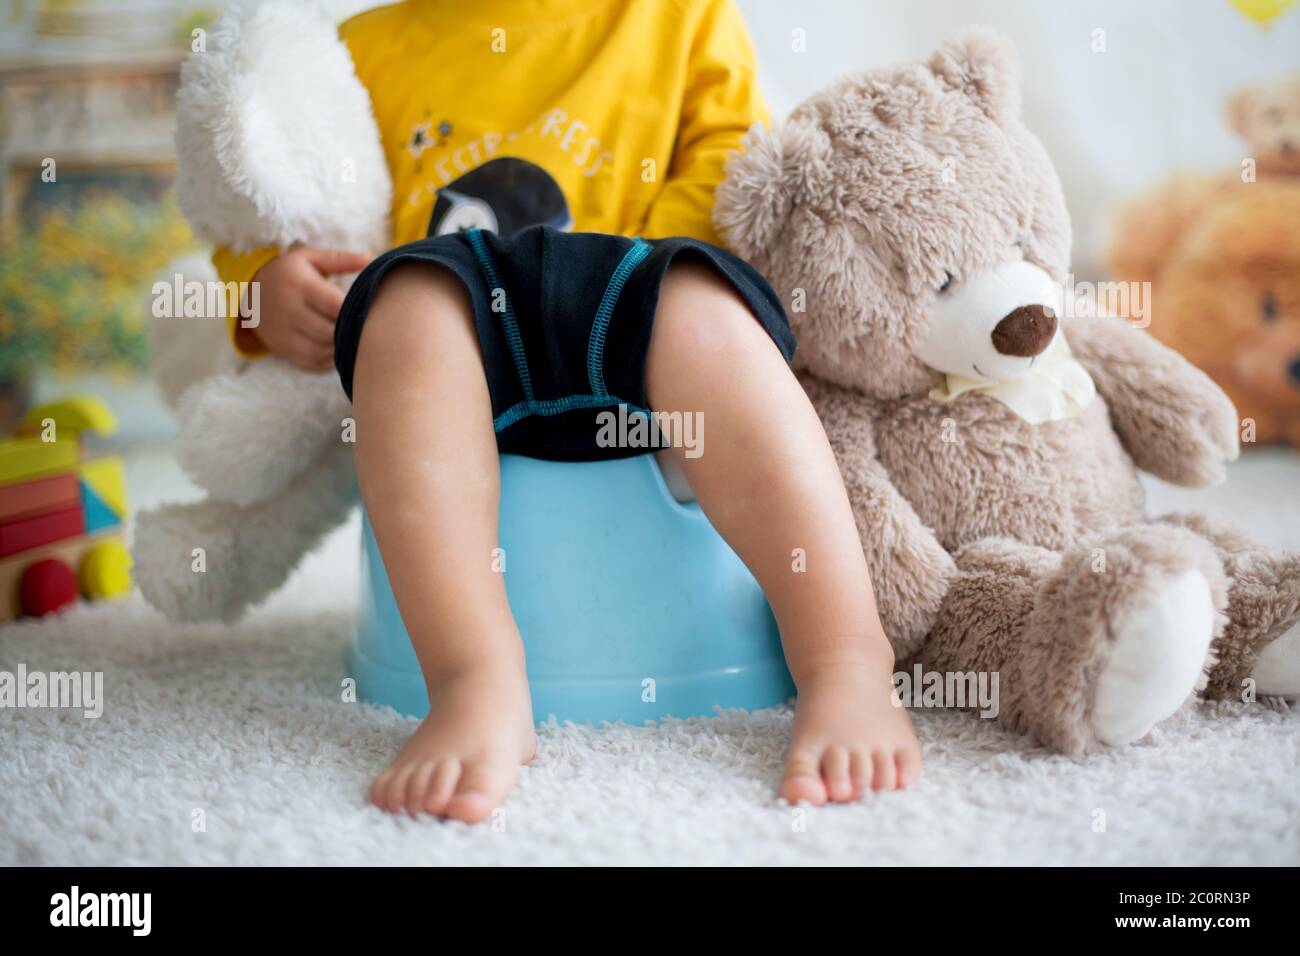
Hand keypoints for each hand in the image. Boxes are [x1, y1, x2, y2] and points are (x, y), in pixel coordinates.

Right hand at [249, 246, 372, 370]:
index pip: (334, 305)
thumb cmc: (290, 272)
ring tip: (349, 336)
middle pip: (329, 331)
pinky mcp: (282, 349)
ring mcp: (283, 333)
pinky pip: (311, 363)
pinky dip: (329, 360)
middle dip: (348, 330)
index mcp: (299, 284)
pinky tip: (336, 348)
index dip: (353, 310)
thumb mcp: (310, 258)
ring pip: (321, 350)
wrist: (250, 289)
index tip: (364, 308)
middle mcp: (288, 310)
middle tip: (360, 326)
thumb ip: (341, 260)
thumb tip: (370, 258)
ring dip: (340, 347)